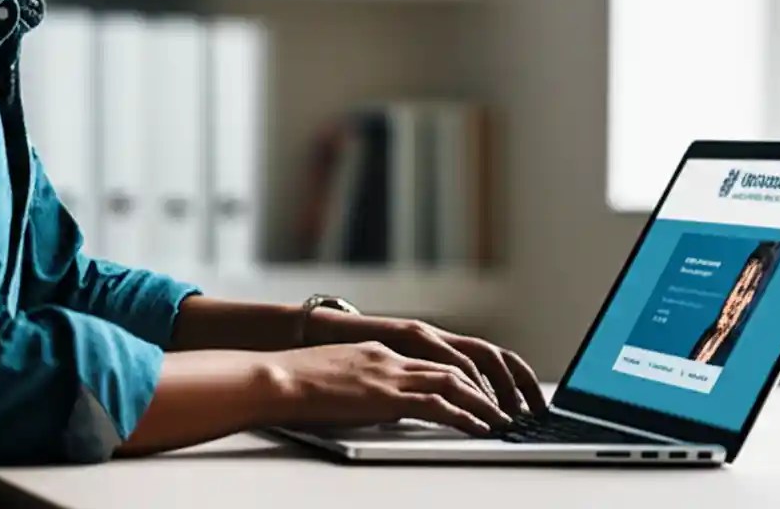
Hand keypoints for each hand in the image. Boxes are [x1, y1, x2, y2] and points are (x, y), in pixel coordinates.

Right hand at [266, 342, 512, 435]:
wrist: (279, 378)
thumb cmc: (295, 382)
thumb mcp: (336, 375)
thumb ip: (360, 383)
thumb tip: (371, 403)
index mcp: (379, 351)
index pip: (431, 362)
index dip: (459, 376)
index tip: (476, 390)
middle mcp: (392, 358)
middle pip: (451, 368)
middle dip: (481, 387)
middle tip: (500, 405)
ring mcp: (391, 375)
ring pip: (453, 383)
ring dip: (481, 402)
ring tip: (500, 419)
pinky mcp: (388, 396)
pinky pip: (438, 405)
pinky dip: (464, 416)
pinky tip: (478, 428)